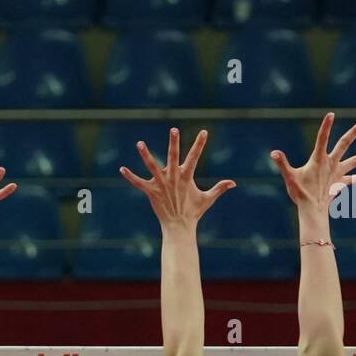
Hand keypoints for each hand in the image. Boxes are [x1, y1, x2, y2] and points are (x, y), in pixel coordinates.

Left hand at [119, 128, 234, 228]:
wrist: (179, 226)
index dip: (200, 144)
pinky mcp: (151, 192)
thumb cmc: (193, 212)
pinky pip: (138, 183)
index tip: (204, 131)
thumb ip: (219, 188)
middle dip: (174, 143)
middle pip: (173, 156)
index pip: (194, 157)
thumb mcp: (207, 199)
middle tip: (174, 129)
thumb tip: (234, 183)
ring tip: (140, 143)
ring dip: (145, 154)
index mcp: (186, 177)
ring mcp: (161, 184)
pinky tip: (122, 169)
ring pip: (152, 166)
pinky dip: (130, 177)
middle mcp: (173, 178)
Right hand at [271, 114, 355, 210]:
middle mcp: (331, 163)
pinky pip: (349, 180)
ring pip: (354, 162)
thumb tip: (273, 153)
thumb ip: (282, 163)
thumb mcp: (289, 177)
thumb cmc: (300, 193)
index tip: (331, 114)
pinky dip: (354, 179)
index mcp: (318, 159)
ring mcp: (337, 173)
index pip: (322, 138)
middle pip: (345, 144)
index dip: (326, 126)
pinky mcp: (339, 183)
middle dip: (355, 132)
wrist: (313, 210)